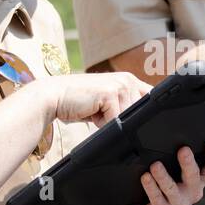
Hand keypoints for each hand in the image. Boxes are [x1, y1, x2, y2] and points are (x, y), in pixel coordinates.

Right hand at [35, 71, 152, 126]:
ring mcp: (120, 84)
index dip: (146, 114)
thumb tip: (141, 125)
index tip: (141, 122)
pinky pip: (115, 120)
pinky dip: (102, 122)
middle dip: (122, 120)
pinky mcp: (110, 93)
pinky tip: (90, 110)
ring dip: (110, 121)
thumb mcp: (107, 104)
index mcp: (129, 80)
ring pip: (127, 118)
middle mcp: (127, 79)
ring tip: (95, 110)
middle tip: (102, 112)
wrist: (54, 97)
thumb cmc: (78, 103)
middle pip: (140, 114)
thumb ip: (124, 108)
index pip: (150, 99)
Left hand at [135, 143, 204, 204]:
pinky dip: (151, 186)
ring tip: (155, 166)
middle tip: (183, 150)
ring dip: (163, 176)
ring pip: (172, 188)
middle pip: (194, 176)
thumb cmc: (166, 186)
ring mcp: (179, 203)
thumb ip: (180, 159)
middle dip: (188, 163)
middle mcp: (193, 192)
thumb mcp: (177, 173)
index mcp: (200, 179)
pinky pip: (156, 198)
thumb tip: (175, 138)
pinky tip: (146, 177)